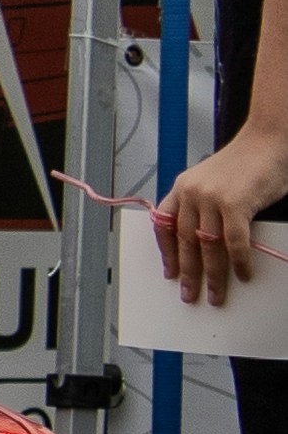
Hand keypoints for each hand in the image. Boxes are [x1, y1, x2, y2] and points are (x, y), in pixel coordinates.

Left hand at [156, 119, 287, 304]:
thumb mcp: (212, 181)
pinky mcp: (235, 204)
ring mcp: (212, 198)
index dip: (167, 252)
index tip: (168, 272)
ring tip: (216, 294)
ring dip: (213, 275)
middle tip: (189, 294)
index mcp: (182, 186)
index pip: (164, 225)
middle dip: (188, 273)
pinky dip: (239, 262)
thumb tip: (204, 243)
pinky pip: (234, 242)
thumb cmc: (246, 161)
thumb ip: (203, 206)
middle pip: (185, 242)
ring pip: (207, 246)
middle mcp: (192, 192)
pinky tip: (243, 274)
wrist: (268, 139)